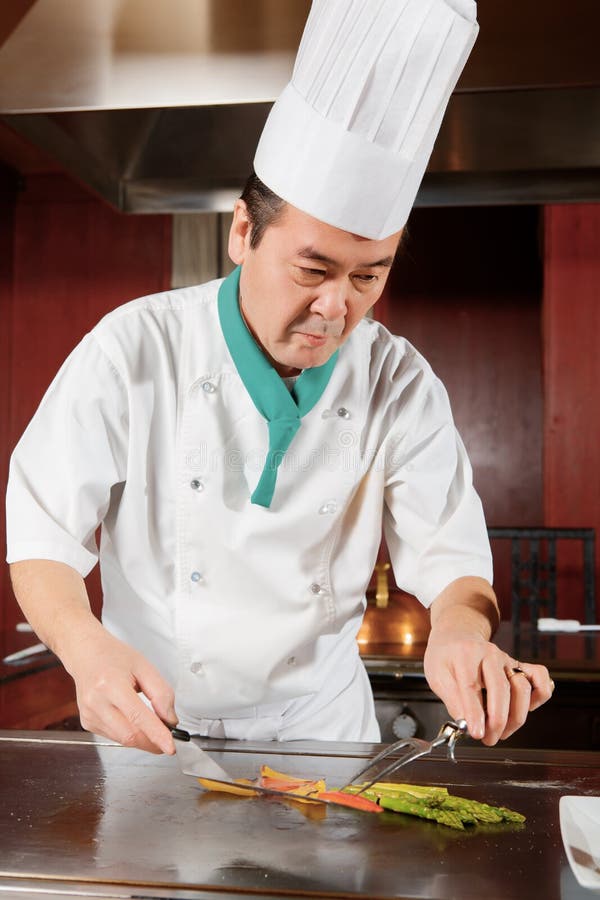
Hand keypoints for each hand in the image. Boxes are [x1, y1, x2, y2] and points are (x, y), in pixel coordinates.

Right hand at [63, 624, 176, 754]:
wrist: (86, 653)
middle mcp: (96, 702)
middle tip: (168, 735)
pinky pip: (114, 737)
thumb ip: (161, 693)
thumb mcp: (145, 666)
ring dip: (142, 739)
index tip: (170, 747)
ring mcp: (89, 715)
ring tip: (152, 724)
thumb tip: (170, 720)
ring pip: (123, 740)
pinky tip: (132, 719)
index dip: (157, 735)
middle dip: (153, 741)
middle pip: (130, 735)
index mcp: (111, 684)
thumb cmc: (113, 656)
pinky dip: (129, 733)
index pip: (138, 717)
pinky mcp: (87, 723)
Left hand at [424, 631, 554, 744]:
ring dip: (515, 716)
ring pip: (522, 688)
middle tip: (488, 739)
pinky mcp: (519, 666)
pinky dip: (540, 695)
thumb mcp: (437, 675)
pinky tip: (526, 710)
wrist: (457, 635)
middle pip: (501, 688)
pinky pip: (540, 677)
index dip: (475, 713)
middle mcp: (490, 655)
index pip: (471, 686)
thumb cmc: (447, 656)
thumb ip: (452, 700)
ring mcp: (507, 660)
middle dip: (497, 720)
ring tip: (501, 732)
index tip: (476, 733)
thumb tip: (466, 724)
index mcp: (465, 654)